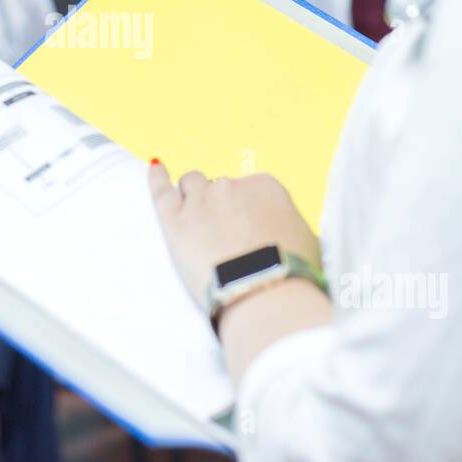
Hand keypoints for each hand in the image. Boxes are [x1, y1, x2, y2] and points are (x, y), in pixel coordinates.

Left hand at [148, 161, 320, 312]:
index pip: (250, 188)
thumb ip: (287, 225)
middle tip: (226, 235)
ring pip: (192, 184)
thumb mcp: (306, 242)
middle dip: (222, 207)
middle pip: (220, 187)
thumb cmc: (289, 272)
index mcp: (265, 187)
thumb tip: (286, 233)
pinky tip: (156, 168)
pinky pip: (161, 190)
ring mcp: (201, 201)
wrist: (264, 293)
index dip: (246, 209)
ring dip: (194, 195)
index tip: (247, 227)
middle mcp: (231, 187)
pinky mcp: (175, 220)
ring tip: (198, 219)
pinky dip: (157, 178)